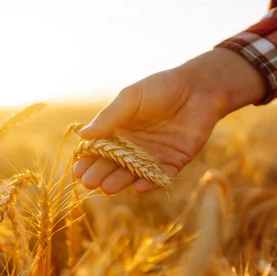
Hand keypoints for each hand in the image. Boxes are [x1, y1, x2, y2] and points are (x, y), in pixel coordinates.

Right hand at [75, 48, 265, 193]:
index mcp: (119, 132)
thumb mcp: (131, 98)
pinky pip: (160, 176)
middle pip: (113, 165)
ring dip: (120, 181)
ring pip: (133, 174)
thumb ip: (109, 117)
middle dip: (100, 174)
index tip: (78, 169)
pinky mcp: (174, 162)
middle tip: (89, 183)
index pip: (99, 150)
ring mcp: (152, 157)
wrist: (198, 87)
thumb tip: (82, 135)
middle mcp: (133, 148)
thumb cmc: (161, 88)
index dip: (88, 160)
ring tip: (107, 188)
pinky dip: (150, 183)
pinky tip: (138, 187)